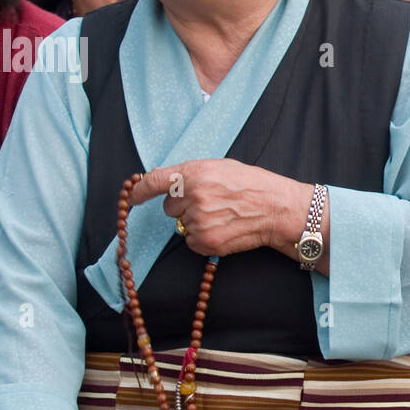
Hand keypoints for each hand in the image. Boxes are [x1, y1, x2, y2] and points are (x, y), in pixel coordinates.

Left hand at [129, 159, 309, 258]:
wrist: (277, 209)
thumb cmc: (253, 185)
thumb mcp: (220, 167)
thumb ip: (191, 174)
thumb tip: (166, 183)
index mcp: (194, 173)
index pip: (154, 180)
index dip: (139, 190)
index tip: (133, 196)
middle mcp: (193, 196)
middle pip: (169, 206)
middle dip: (183, 206)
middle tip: (210, 203)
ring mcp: (198, 220)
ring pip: (181, 225)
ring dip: (195, 222)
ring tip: (222, 216)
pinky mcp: (205, 241)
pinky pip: (191, 241)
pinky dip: (203, 238)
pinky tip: (223, 228)